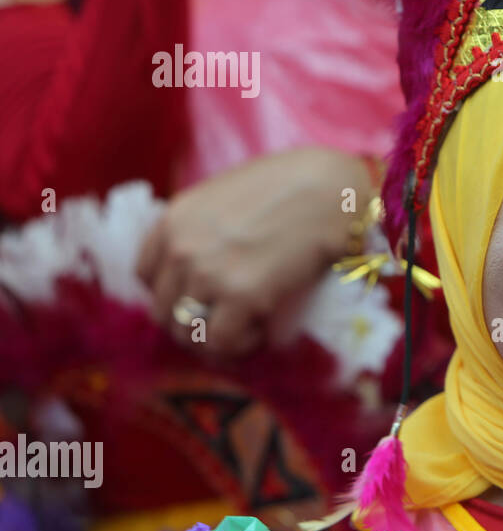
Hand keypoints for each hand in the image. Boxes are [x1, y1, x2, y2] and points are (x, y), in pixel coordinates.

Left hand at [136, 147, 374, 358]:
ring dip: (213, 339)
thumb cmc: (292, 184)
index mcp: (174, 219)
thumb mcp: (227, 195)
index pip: (145, 276)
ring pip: (187, 332)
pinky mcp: (241, 296)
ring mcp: (208, 274)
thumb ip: (205, 227)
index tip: (201, 297)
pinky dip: (239, 345)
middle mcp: (181, 248)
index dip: (173, 292)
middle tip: (226, 322)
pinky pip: (221, 342)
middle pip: (162, 310)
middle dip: (191, 322)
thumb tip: (210, 261)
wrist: (330, 188)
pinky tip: (260, 333)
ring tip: (245, 331)